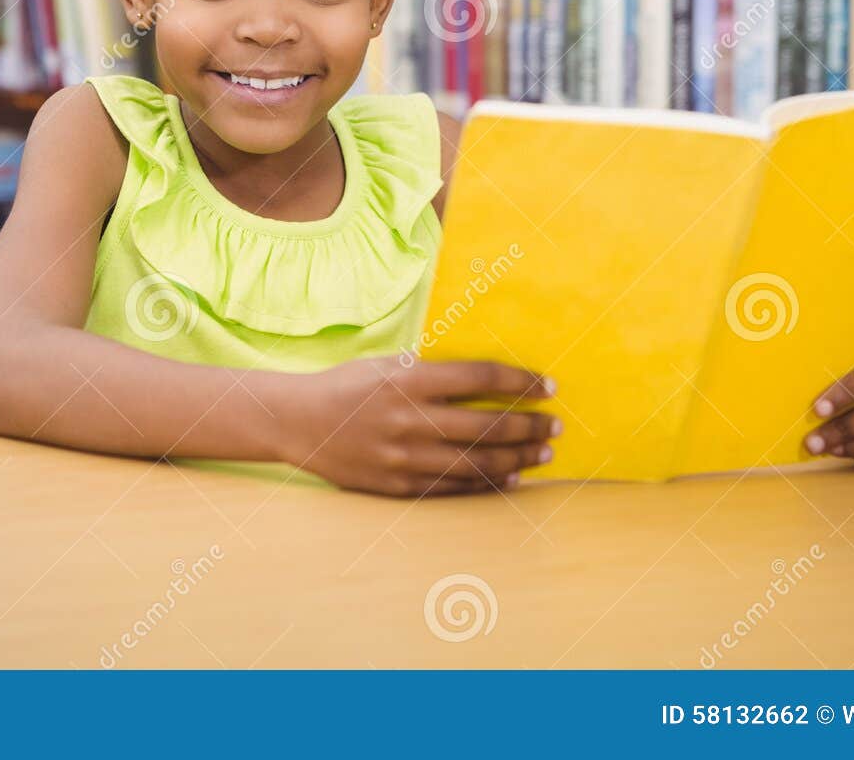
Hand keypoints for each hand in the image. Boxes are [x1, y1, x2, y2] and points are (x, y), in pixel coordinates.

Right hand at [277, 354, 561, 496]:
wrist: (297, 422)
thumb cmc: (347, 385)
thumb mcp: (387, 364)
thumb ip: (432, 370)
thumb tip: (487, 376)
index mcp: (409, 380)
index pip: (481, 377)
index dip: (521, 381)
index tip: (548, 386)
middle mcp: (409, 419)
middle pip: (487, 425)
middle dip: (530, 425)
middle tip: (556, 425)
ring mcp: (403, 457)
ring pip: (476, 462)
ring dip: (517, 459)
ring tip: (543, 453)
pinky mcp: (397, 486)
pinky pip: (452, 489)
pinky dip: (486, 485)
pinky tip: (511, 479)